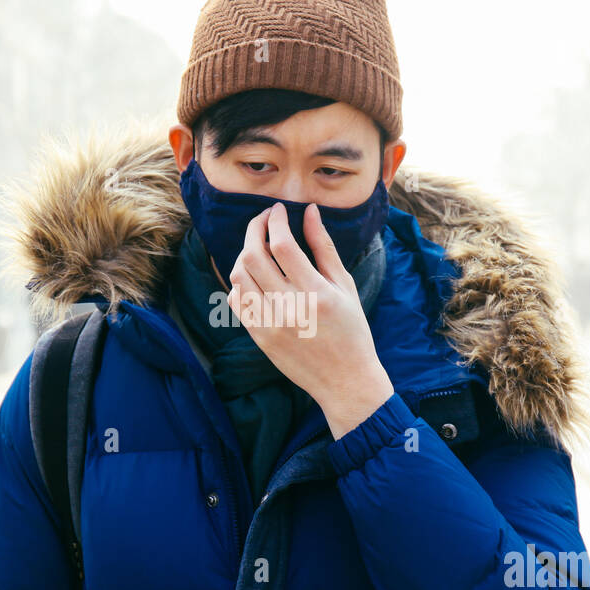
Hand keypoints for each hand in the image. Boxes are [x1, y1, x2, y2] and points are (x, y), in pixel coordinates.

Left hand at [226, 202, 393, 439]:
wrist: (344, 380)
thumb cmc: (352, 331)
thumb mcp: (345, 287)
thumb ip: (324, 248)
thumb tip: (310, 212)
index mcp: (316, 293)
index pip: (283, 246)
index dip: (275, 221)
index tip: (278, 210)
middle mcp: (289, 308)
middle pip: (254, 256)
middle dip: (254, 228)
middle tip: (263, 219)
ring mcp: (270, 325)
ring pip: (240, 276)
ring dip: (245, 253)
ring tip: (259, 246)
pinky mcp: (259, 337)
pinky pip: (238, 301)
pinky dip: (240, 281)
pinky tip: (254, 274)